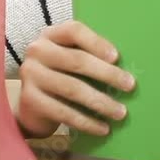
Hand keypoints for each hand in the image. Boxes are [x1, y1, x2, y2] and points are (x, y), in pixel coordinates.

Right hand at [17, 21, 135, 137]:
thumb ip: (89, 55)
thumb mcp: (70, 58)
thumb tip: (125, 69)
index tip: (117, 57)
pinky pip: (63, 112)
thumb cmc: (60, 75)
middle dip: (107, 74)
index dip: (96, 43)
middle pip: (77, 60)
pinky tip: (103, 128)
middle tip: (130, 86)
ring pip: (72, 88)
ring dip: (100, 102)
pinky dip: (86, 122)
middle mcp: (37, 51)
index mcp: (51, 35)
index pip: (74, 31)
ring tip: (120, 112)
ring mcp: (31, 75)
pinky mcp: (30, 100)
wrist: (31, 104)